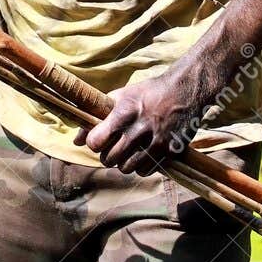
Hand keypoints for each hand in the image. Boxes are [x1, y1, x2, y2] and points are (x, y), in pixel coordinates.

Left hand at [73, 69, 205, 175]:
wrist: (185, 90)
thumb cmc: (148, 93)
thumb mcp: (122, 96)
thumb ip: (97, 117)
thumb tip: (76, 141)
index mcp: (124, 112)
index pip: (96, 141)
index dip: (94, 144)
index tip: (99, 140)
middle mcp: (139, 128)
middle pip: (109, 159)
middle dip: (107, 156)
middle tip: (113, 149)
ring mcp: (155, 141)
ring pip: (126, 168)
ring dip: (123, 164)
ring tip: (128, 153)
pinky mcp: (169, 150)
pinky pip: (145, 171)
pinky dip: (141, 168)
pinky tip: (143, 156)